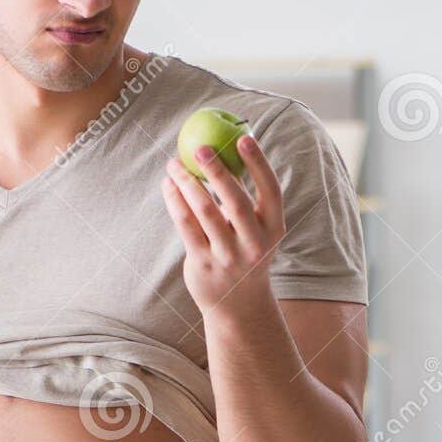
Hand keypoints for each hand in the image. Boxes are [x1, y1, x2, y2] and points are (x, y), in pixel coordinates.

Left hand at [161, 134, 284, 316]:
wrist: (237, 304)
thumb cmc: (244, 251)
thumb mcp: (256, 229)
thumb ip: (245, 197)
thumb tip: (226, 148)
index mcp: (273, 229)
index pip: (271, 191)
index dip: (259, 163)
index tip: (244, 137)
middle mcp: (254, 243)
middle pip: (236, 201)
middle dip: (217, 171)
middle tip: (199, 147)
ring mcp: (229, 256)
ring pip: (205, 212)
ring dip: (188, 183)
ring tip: (173, 164)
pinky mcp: (203, 264)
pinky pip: (186, 226)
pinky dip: (175, 201)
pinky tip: (168, 185)